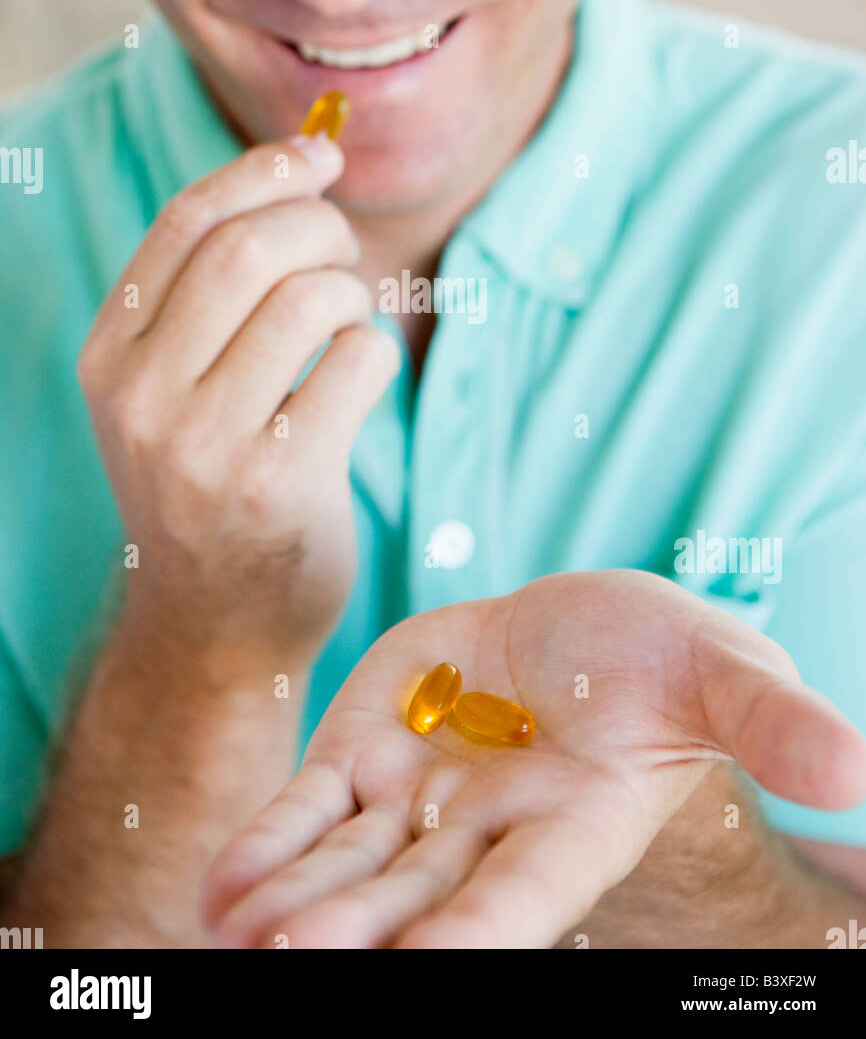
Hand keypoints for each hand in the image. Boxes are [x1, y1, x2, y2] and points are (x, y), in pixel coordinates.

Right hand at [78, 133, 399, 668]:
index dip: (263, 172)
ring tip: (350, 325)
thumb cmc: (210, 483)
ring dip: (354, 293)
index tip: (320, 155)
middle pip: (249, 250)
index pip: (186, 225)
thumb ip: (207, 294)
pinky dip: (377, 351)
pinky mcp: (281, 485)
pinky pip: (357, 362)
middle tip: (344, 250)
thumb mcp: (169, 390)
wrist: (214, 626)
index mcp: (109, 357)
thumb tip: (302, 166)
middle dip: (319, 227)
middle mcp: (142, 398)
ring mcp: (207, 446)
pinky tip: (360, 381)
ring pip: (310, 299)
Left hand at [202, 569, 865, 947]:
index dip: (473, 936)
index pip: (520, 898)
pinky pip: (313, 809)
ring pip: (350, 867)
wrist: (575, 627)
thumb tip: (858, 771)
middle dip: (354, 933)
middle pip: (414, 900)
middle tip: (289, 963)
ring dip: (295, 903)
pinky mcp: (369, 748)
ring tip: (235, 934)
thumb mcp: (721, 673)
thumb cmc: (663, 658)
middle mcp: (487, 832)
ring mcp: (420, 796)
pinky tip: (221, 889)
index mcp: (574, 827)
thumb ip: (769, 722)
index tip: (421, 971)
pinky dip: (272, 845)